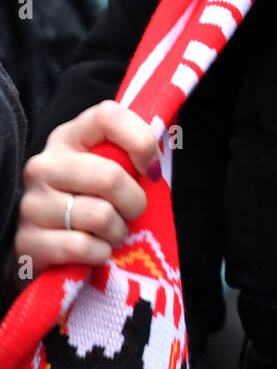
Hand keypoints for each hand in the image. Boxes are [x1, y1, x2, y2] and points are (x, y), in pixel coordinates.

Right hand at [10, 101, 161, 289]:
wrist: (49, 248)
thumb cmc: (92, 202)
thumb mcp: (111, 171)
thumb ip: (131, 157)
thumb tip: (157, 162)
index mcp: (68, 138)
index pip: (107, 116)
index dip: (141, 141)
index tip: (152, 170)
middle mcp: (44, 165)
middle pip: (109, 176)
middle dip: (134, 202)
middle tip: (132, 212)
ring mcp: (32, 203)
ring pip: (100, 216)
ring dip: (117, 232)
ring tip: (111, 232)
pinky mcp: (27, 241)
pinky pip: (83, 247)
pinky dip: (100, 253)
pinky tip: (94, 249)